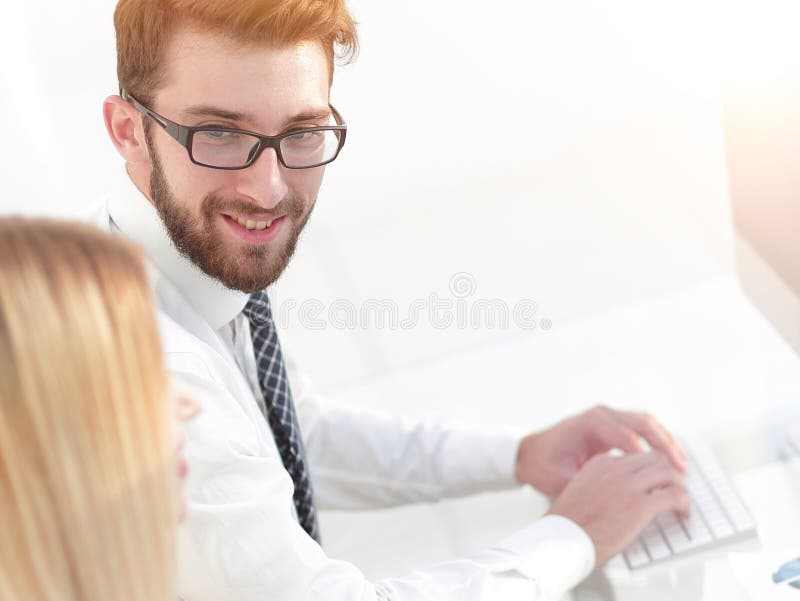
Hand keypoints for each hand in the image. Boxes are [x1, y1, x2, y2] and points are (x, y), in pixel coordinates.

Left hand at [515, 405, 686, 495]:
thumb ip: (584, 484)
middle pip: (641, 422)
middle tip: (680, 467)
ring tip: (681, 463)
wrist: (530, 453)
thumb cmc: (542, 465)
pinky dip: (658, 441)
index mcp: (588, 422)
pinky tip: (670, 458)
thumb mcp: (559, 478)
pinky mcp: (613, 425)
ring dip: (666, 441)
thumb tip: (608, 500)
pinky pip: (641, 428)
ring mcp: (608, 417)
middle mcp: (601, 414)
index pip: (625, 436)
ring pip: (646, 422)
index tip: (662, 475)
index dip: (646, 456)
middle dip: (664, 444)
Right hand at [548, 451, 688, 565]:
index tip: (659, 481)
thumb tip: (623, 494)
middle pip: (655, 459)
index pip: (636, 456)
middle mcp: (615, 470)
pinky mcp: (639, 505)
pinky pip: (673, 496)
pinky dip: (683, 503)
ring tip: (681, 500)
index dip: (652, 469)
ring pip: (668, 473)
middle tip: (677, 486)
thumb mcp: (582, 490)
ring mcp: (628, 486)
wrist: (564, 539)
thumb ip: (603, 484)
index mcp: (600, 464)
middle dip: (670, 472)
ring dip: (679, 486)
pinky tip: (682, 512)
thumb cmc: (571, 523)